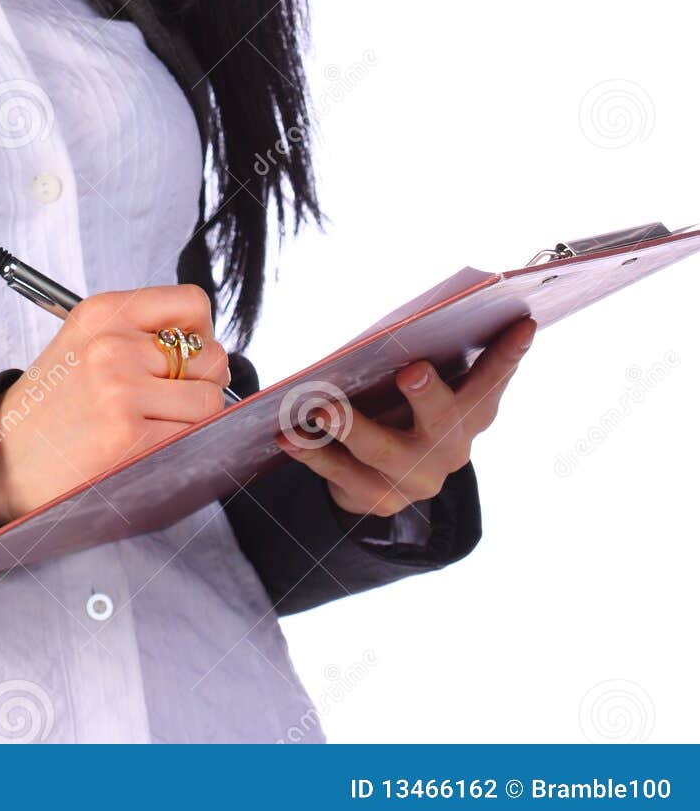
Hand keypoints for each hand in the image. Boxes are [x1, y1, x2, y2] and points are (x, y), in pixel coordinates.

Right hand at [0, 285, 231, 524]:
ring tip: (157, 425)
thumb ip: (141, 334)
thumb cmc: (51, 405)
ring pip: (209, 400)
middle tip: (172, 400)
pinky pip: (194, 437)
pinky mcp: (129, 438)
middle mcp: (112, 345)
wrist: (2, 457)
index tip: (189, 355)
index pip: (191, 303)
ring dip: (194, 420)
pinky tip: (150, 447)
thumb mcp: (85, 342)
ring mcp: (121, 392)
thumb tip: (209, 349)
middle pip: (211, 356)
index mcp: (103, 312)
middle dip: (202, 383)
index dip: (202, 333)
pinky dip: (183, 446)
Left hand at [272, 315, 536, 516]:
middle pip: (443, 420)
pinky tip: (288, 436)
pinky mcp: (375, 497)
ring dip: (353, 427)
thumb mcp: (427, 386)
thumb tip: (426, 313)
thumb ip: (431, 358)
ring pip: (383, 452)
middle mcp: (449, 448)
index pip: (493, 381)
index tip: (522, 323)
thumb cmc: (408, 411)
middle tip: (410, 369)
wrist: (383, 480)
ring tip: (323, 407)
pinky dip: (312, 452)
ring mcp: (413, 478)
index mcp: (470, 414)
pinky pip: (340, 473)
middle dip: (428, 395)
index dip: (508, 356)